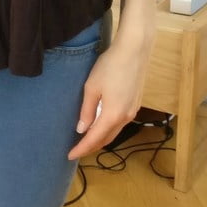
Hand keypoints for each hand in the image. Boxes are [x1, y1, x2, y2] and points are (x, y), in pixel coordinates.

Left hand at [67, 31, 153, 160]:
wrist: (134, 51)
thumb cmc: (110, 66)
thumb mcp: (92, 88)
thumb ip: (87, 110)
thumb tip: (81, 129)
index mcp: (113, 115)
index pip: (94, 139)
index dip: (82, 149)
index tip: (70, 155)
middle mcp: (125, 118)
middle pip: (106, 139)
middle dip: (91, 146)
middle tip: (77, 150)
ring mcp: (133, 111)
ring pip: (114, 131)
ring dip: (101, 138)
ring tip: (86, 139)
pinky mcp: (136, 104)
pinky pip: (120, 122)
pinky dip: (108, 128)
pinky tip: (101, 124)